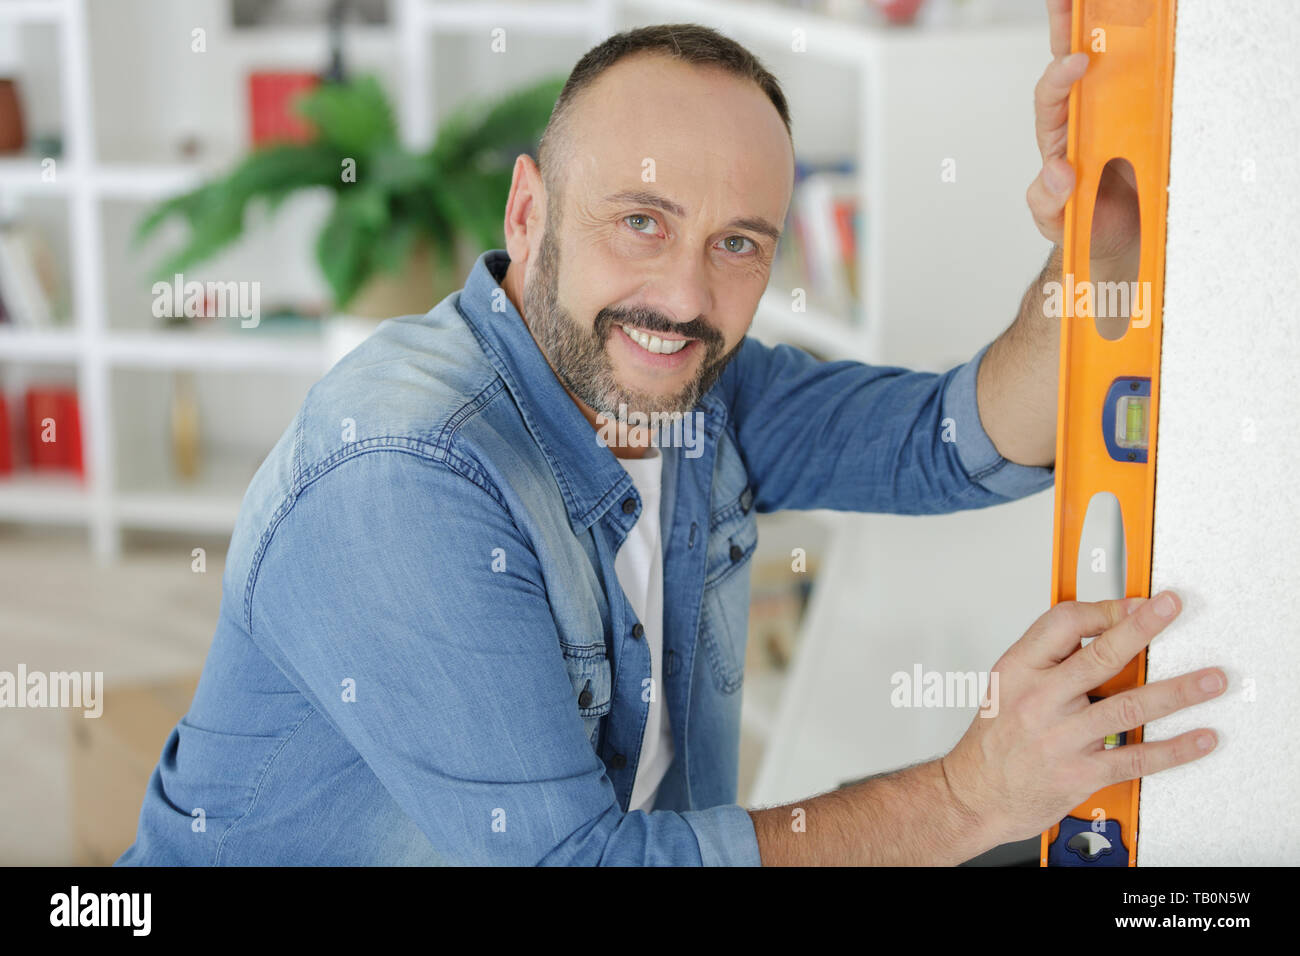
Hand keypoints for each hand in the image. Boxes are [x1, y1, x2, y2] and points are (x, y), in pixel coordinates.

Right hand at [941, 591, 1223, 845]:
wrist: (973, 794)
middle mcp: (1039, 700)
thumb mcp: (1005, 684)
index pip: (1062, 623)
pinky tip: (1198, 738)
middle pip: (1100, 656)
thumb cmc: (993, 741)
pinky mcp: (1081, 773)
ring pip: (1129, 707)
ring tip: (1209, 680)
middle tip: (1171, 609)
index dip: (1103, 609)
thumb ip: (1048, 659)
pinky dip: (1174, 749)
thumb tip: (1099, 633)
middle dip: (1141, 628)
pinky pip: (1136, 757)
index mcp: (1018, 670)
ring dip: (1177, 691)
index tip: (1134, 605)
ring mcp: (1062, 738)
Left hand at [1026, 0, 1140, 264]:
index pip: (1051, 97)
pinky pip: (1148, 76)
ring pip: (1110, 60)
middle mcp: (1083, 114)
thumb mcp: (1057, 219)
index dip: (1060, 78)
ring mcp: (1115, 109)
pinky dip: (1150, 47)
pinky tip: (1158, 22)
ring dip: (1110, 24)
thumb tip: (1057, 172)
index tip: (1076, 63)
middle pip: (1070, 61)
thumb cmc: (1085, 221)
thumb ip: (1048, 201)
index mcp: (1058, 134)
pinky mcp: (1146, 113)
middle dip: (1066, 25)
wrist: (1124, 235)